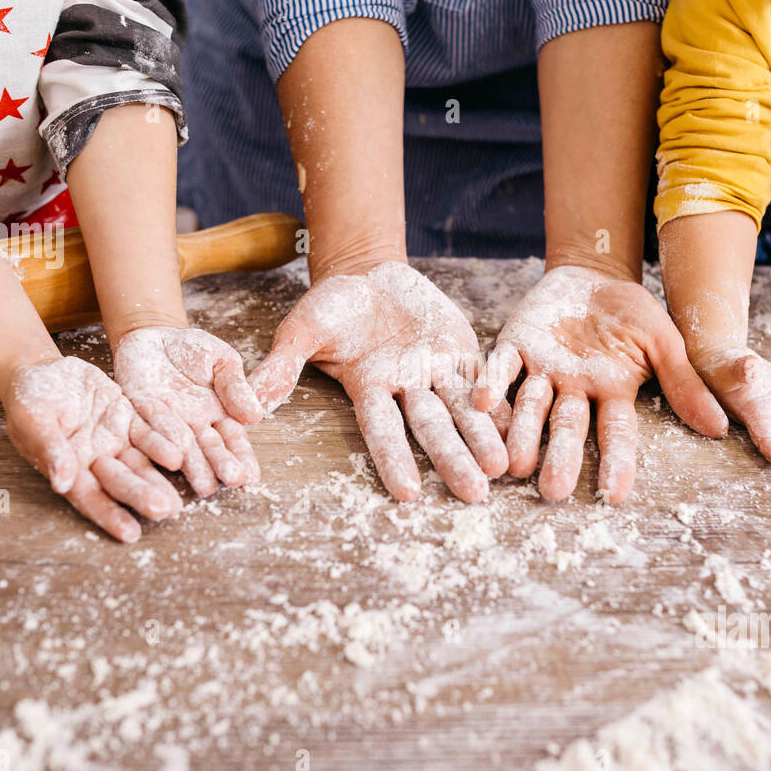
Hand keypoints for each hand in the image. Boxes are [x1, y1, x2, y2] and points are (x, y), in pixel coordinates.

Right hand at [3, 356, 184, 541]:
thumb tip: (61, 482)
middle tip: (166, 511)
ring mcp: (115, 440)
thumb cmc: (27, 399)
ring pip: (141, 463)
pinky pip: (149, 431)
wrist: (41, 369)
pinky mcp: (128, 417)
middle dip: (143, 497)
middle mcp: (97, 459)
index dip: (110, 515)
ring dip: (159, 477)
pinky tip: (181, 451)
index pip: (91, 497)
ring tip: (179, 491)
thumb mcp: (32, 420)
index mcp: (70, 468)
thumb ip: (50, 449)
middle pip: (122, 482)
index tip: (130, 534)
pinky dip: (164, 441)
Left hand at [114, 326, 262, 495]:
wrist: (153, 336)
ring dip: (193, 466)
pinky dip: (161, 442)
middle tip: (232, 480)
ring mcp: (166, 422)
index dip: (242, 456)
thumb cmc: (192, 349)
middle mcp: (192, 425)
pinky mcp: (137, 413)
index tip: (251, 475)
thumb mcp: (222, 360)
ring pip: (181, 447)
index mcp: (217, 414)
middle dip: (220, 465)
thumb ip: (235, 385)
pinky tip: (173, 458)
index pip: (232, 439)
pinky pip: (149, 428)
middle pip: (208, 448)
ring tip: (204, 485)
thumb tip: (254, 416)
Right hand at [248, 261, 507, 502]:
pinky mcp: (461, 352)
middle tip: (475, 495)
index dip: (394, 459)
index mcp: (369, 388)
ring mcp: (436, 371)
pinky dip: (498, 399)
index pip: (382, 430)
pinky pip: (483, 377)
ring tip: (504, 469)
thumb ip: (283, 364)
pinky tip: (520, 423)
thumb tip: (250, 402)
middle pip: (432, 429)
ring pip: (462, 410)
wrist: (369, 275)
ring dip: (483, 438)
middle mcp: (406, 388)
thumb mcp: (303, 328)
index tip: (407, 493)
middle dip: (453, 460)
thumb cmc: (332, 305)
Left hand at [471, 266, 726, 502]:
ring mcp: (542, 370)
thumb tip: (719, 427)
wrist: (593, 273)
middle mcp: (573, 390)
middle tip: (552, 492)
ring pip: (529, 407)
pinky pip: (500, 367)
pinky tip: (477, 401)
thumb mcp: (664, 342)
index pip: (615, 434)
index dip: (615, 464)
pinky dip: (489, 383)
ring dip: (520, 433)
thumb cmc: (631, 312)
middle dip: (559, 458)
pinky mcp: (515, 347)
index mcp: (610, 393)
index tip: (616, 497)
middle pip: (566, 428)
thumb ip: (684, 383)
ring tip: (513, 465)